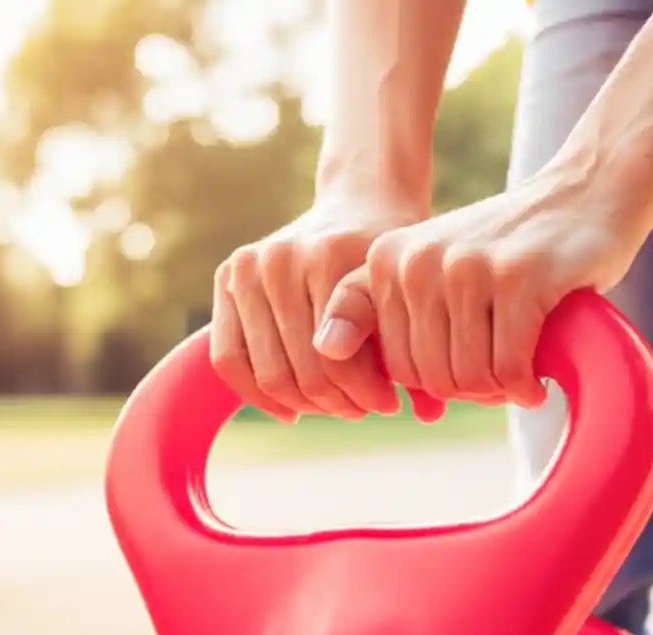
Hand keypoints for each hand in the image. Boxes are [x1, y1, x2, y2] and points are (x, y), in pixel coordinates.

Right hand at [210, 199, 426, 422]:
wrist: (359, 202)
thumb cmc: (388, 260)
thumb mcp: (402, 294)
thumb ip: (411, 347)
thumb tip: (425, 414)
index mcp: (325, 258)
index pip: (336, 358)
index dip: (365, 393)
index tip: (390, 404)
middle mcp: (279, 260)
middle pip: (301, 370)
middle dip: (337, 402)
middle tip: (362, 410)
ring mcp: (247, 267)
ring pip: (267, 372)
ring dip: (304, 404)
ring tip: (335, 407)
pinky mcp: (227, 277)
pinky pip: (227, 357)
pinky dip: (256, 395)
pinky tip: (292, 411)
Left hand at [313, 170, 641, 416]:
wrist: (584, 195)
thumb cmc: (505, 249)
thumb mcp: (430, 268)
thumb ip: (379, 307)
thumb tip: (324, 351)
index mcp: (386, 260)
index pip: (387, 363)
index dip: (423, 387)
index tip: (442, 389)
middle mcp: (417, 260)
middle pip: (427, 376)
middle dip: (466, 390)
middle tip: (497, 375)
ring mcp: (467, 267)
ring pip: (467, 377)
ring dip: (496, 390)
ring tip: (515, 372)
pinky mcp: (518, 278)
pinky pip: (508, 368)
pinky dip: (524, 386)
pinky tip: (536, 379)